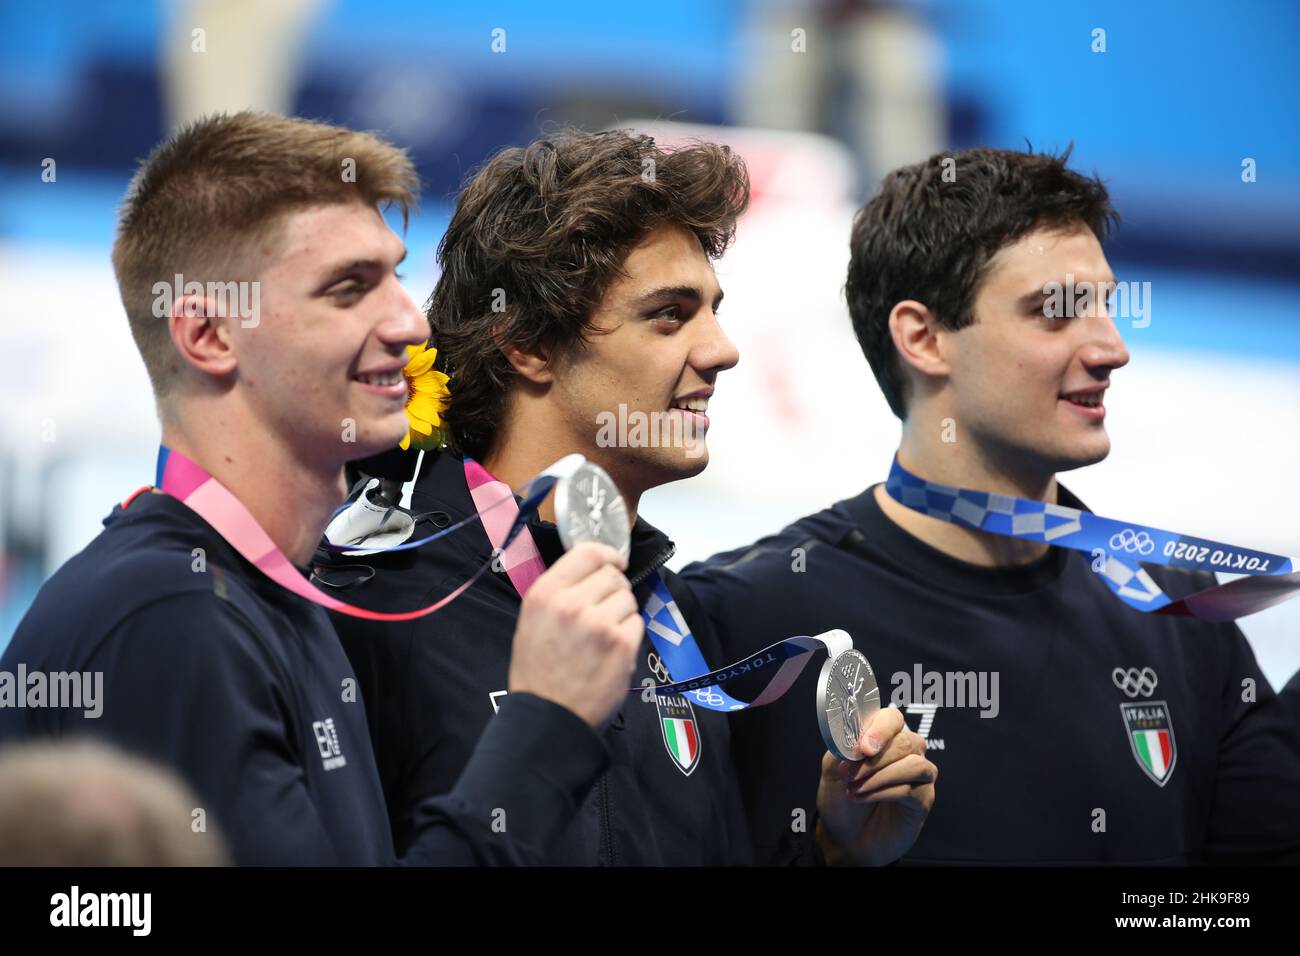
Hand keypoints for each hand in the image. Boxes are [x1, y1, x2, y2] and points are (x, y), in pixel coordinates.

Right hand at [508, 542, 642, 727]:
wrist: (548, 716)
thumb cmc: (538, 671)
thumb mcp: (532, 620)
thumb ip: (560, 591)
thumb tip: (593, 569)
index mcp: (546, 593)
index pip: (588, 552)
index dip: (608, 554)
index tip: (616, 562)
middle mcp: (572, 604)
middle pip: (612, 576)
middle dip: (613, 590)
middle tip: (603, 612)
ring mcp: (600, 624)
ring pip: (628, 599)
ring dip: (621, 613)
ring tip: (602, 637)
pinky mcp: (622, 645)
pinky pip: (637, 623)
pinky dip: (629, 634)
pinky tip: (611, 651)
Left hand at [815, 706, 936, 865]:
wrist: (843, 836)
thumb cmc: (840, 798)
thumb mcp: (831, 769)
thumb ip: (841, 748)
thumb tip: (854, 741)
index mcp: (883, 736)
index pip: (892, 719)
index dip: (880, 729)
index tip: (863, 748)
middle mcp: (906, 751)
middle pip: (905, 741)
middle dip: (874, 760)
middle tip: (848, 775)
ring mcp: (918, 775)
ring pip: (914, 764)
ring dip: (880, 776)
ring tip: (854, 789)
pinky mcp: (923, 799)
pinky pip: (912, 789)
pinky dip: (885, 793)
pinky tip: (863, 798)